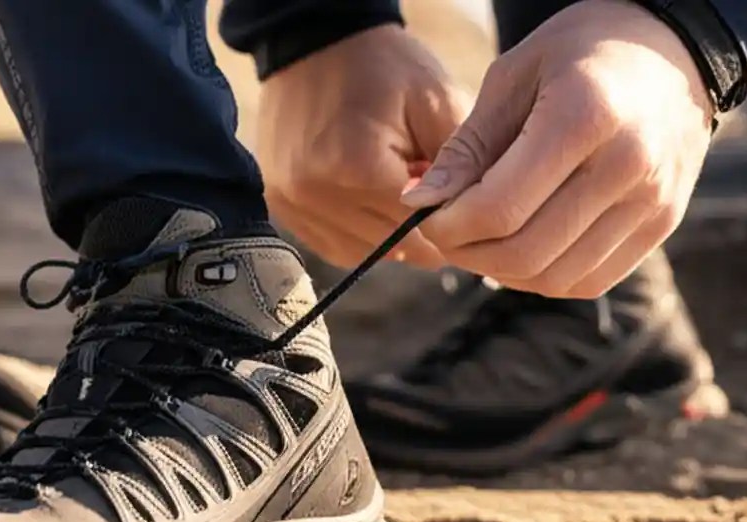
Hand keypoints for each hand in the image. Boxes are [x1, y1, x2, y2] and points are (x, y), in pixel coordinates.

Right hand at [257, 24, 470, 268]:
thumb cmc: (384, 68)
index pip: (417, 228)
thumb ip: (457, 167)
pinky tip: (372, 207)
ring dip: (388, 236)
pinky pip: (331, 245)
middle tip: (436, 202)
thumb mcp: (436, 101)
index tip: (462, 212)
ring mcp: (293, 202)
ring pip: (361, 252)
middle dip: (419, 229)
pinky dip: (359, 235)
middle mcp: (316, 192)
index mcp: (358, 167)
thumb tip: (465, 222)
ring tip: (401, 199)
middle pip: (389, 244)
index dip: (446, 223)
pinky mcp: (281, 205)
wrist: (317, 43)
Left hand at [402, 0, 713, 297]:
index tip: (426, 214)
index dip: (448, 225)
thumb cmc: (577, 54)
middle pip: (525, 252)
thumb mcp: (512, 78)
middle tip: (445, 232)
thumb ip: (467, 146)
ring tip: (479, 239)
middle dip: (467, 253)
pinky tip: (522, 246)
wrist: (671, 49)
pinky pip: (587, 282)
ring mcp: (653, 201)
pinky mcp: (662, 224)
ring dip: (500, 271)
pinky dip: (542, 277)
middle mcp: (630, 164)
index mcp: (587, 114)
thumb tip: (419, 204)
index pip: (499, 207)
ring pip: (553, 278)